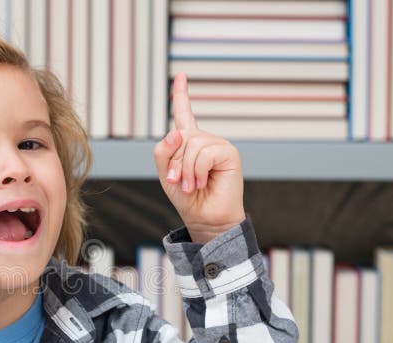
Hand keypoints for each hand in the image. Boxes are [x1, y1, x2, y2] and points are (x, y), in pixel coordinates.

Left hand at [153, 72, 245, 243]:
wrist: (204, 217)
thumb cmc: (187, 197)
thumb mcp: (166, 174)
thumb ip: (164, 152)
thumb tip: (177, 132)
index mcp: (188, 142)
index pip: (183, 113)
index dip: (181, 94)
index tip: (180, 75)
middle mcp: (204, 139)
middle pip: (179, 137)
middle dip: (175, 163)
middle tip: (180, 182)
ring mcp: (217, 144)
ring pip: (191, 145)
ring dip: (186, 170)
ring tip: (192, 185)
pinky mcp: (228, 152)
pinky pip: (204, 153)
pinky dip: (198, 171)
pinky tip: (203, 183)